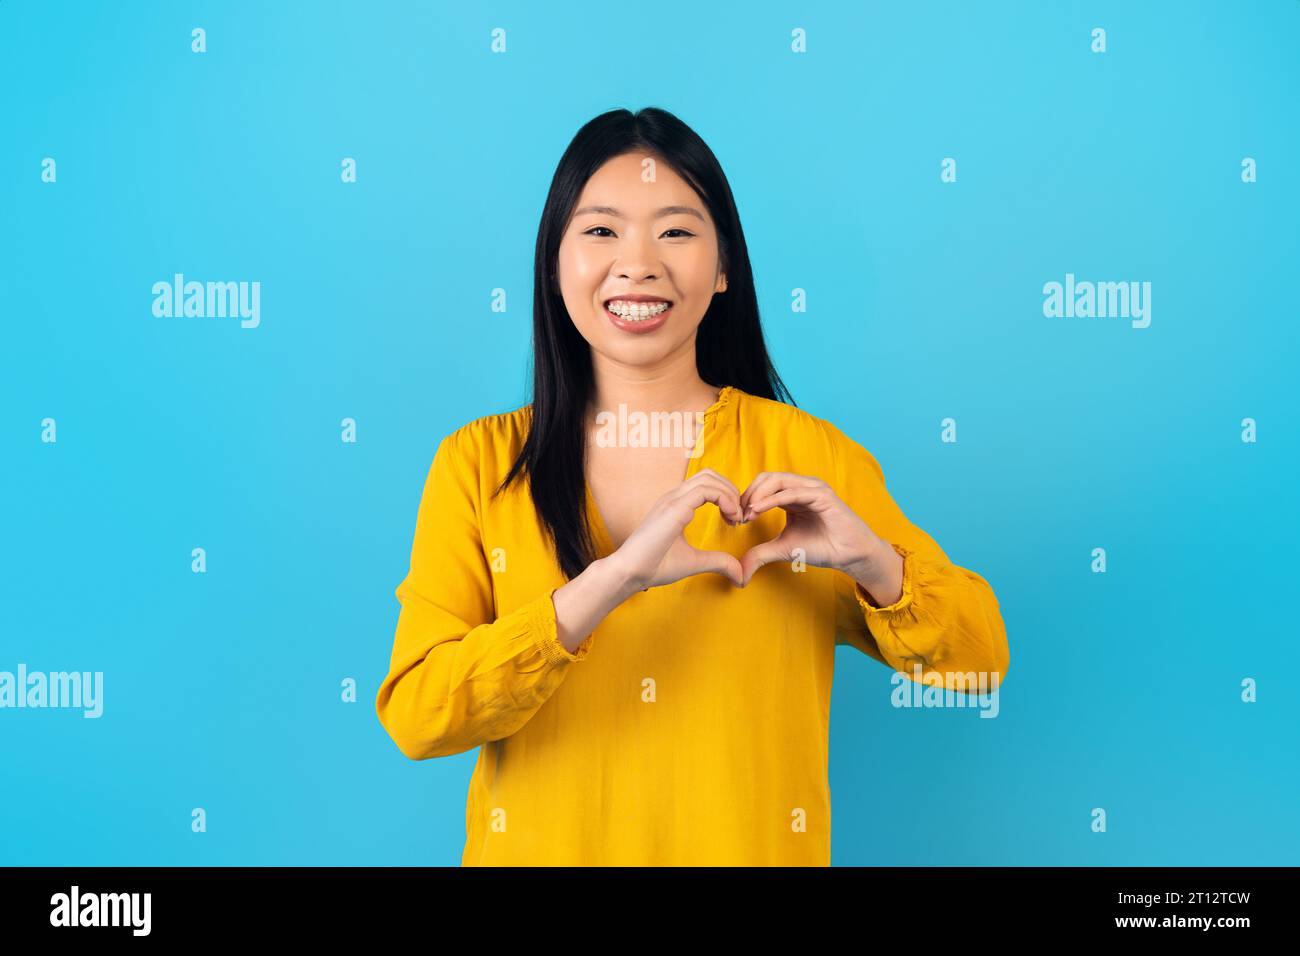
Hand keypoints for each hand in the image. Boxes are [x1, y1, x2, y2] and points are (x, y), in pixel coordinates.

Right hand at [606, 468, 747, 591]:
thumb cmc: (654, 566)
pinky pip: (705, 490)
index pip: (706, 484)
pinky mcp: (674, 508)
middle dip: (731, 491)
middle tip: (739, 516)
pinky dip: (725, 499)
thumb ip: (718, 562)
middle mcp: (673, 497)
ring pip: (709, 478)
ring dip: (730, 494)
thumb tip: (740, 575)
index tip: (735, 520)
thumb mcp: (694, 562)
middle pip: (710, 475)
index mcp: (676, 504)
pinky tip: (730, 517)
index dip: (727, 496)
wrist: (631, 573)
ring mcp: (672, 500)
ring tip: (736, 517)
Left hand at [736, 471, 886, 586]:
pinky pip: (793, 492)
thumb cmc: (821, 548)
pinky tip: (758, 510)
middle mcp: (801, 486)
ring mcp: (812, 488)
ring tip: (747, 514)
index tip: (735, 520)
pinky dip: (772, 499)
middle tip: (738, 515)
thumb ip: (760, 554)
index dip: (745, 499)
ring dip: (758, 495)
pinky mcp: (822, 495)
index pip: (762, 485)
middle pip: (767, 478)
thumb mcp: (783, 549)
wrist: (849, 555)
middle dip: (748, 494)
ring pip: (777, 480)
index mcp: (791, 494)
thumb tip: (739, 572)